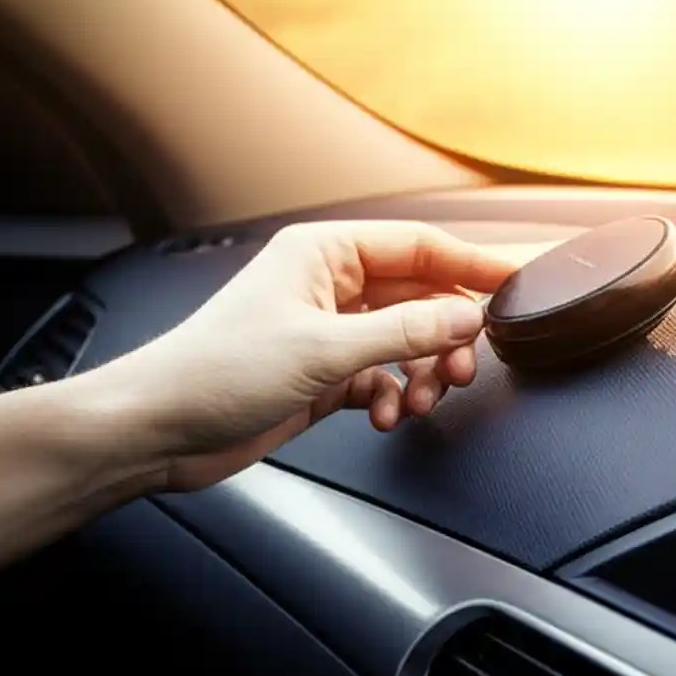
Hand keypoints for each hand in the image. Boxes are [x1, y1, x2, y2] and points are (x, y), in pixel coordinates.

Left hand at [87, 220, 516, 490]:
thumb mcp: (324, 349)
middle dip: (447, 334)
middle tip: (465, 365)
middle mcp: (328, 285)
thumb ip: (405, 332)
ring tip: (421, 400)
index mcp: (324, 252)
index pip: (419, 246)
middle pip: (419, 296)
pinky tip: (387, 415)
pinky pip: (383, 377)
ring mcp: (327, 331)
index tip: (516, 283)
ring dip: (421, 373)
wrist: (160, 429)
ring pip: (405, 341)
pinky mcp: (323, 374)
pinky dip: (393, 396)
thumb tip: (467, 315)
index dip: (472, 264)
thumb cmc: (216, 371)